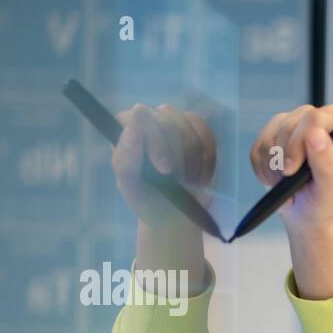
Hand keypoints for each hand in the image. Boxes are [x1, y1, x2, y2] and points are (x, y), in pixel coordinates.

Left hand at [112, 103, 216, 230]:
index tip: (165, 170)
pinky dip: (207, 157)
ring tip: (187, 180)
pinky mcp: (195, 128)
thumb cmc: (149, 201)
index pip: (138, 117)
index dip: (155, 141)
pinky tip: (200, 174)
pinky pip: (204, 131)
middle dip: (177, 156)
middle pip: (167, 120)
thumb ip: (126, 159)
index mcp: (125, 130)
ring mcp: (172, 120)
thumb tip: (132, 129)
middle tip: (178, 181)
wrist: (176, 214)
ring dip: (192, 158)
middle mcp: (148, 120)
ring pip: (187, 126)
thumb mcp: (131, 188)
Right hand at [248, 104, 332, 235]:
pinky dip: (262, 168)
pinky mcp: (274, 133)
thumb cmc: (325, 202)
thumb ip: (327, 164)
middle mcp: (319, 122)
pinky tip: (276, 180)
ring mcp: (295, 124)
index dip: (298, 141)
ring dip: (273, 165)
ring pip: (271, 134)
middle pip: (290, 123)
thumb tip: (316, 134)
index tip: (292, 169)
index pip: (315, 119)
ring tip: (286, 183)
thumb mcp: (330, 190)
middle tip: (287, 178)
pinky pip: (258, 146)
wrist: (307, 214)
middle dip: (284, 155)